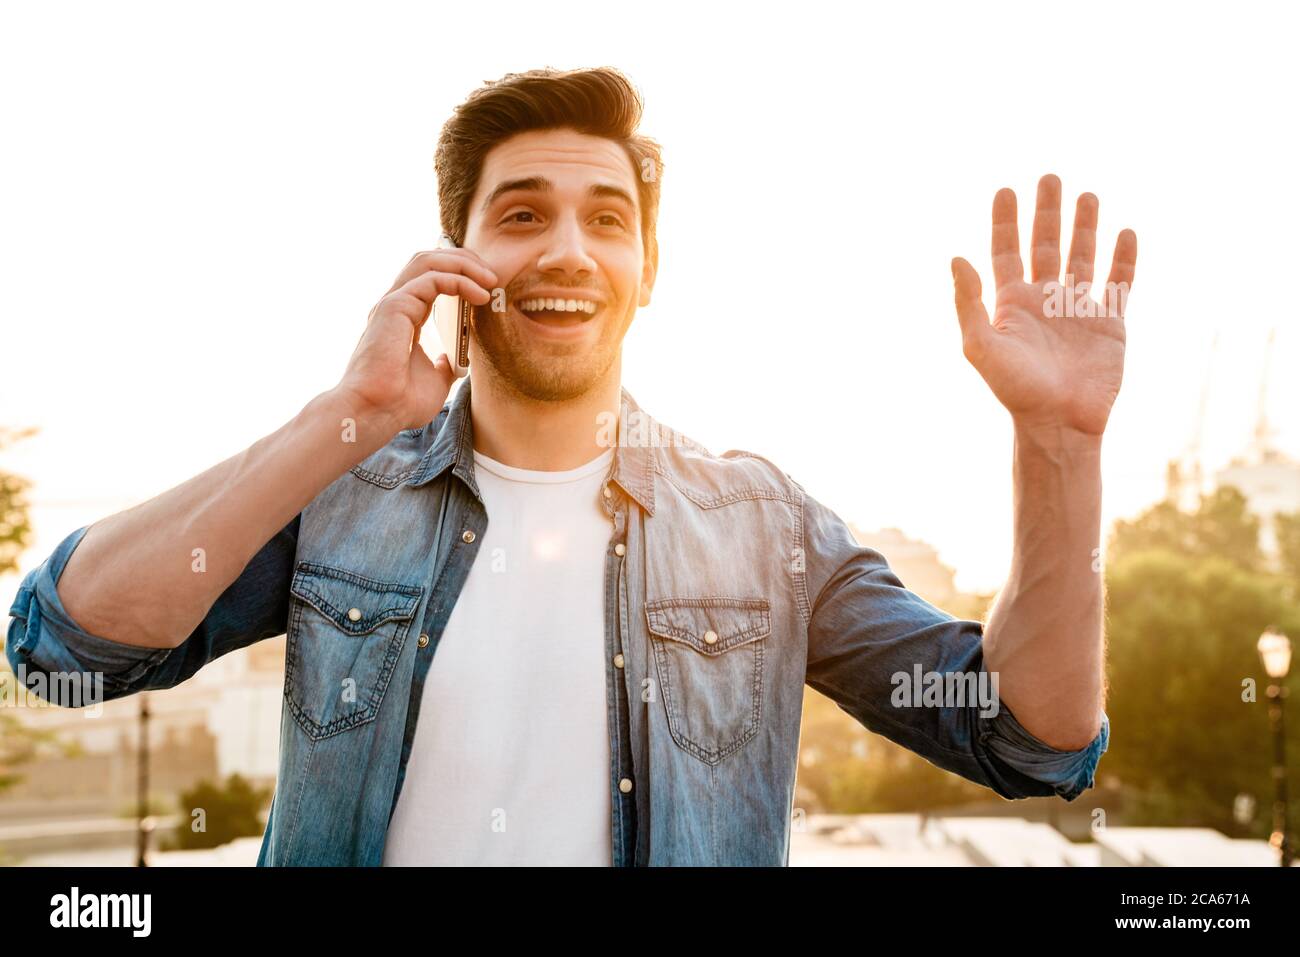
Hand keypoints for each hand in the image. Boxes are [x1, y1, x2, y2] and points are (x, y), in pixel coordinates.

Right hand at [336, 248, 497, 432]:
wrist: (376, 413)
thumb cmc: (399, 402)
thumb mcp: (435, 379)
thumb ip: (444, 364)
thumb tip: (454, 359)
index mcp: (404, 317)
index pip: (430, 278)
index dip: (460, 274)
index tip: (488, 286)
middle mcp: (396, 304)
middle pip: (429, 260)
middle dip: (464, 260)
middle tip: (493, 276)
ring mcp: (393, 303)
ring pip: (429, 261)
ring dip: (464, 264)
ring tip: (491, 279)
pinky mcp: (394, 306)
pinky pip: (432, 279)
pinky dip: (460, 281)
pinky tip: (481, 295)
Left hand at [951, 174, 1136, 435]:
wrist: (1058, 422)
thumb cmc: (1015, 389)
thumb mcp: (981, 346)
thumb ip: (968, 302)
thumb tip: (956, 258)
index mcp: (1011, 304)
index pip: (1006, 251)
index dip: (1005, 221)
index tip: (1006, 189)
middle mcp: (1044, 301)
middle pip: (1045, 245)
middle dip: (1047, 213)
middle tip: (1050, 177)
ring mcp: (1078, 310)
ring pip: (1082, 257)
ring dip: (1084, 227)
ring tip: (1087, 195)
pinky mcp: (1109, 324)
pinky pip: (1119, 283)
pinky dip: (1123, 259)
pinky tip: (1125, 233)